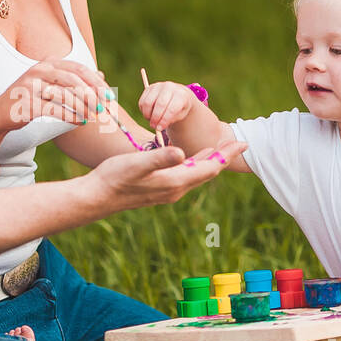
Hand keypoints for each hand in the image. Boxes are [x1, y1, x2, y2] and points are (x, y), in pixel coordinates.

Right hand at [0, 60, 109, 131]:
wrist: (0, 113)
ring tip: (94, 116)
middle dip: (92, 94)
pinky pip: (56, 110)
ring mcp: (32, 86)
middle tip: (104, 107)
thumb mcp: (50, 83)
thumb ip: (73, 78)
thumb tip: (101, 74)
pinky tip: (80, 122)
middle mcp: (39, 70)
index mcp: (47, 63)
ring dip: (84, 107)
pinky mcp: (28, 103)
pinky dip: (71, 116)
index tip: (110, 94)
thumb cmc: (29, 98)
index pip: (78, 68)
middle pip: (74, 79)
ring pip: (66, 95)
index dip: (96, 81)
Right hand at [92, 140, 247, 209]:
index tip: (244, 142)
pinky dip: (196, 164)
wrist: (97, 197)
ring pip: (197, 173)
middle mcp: (176, 189)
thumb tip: (182, 153)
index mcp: (175, 181)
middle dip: (224, 156)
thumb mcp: (137, 164)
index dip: (227, 154)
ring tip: (223, 149)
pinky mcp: (159, 189)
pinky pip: (185, 175)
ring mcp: (167, 191)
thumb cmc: (114, 178)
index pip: (209, 167)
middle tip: (241, 143)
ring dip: (211, 160)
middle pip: (207, 171)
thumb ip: (160, 158)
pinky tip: (194, 158)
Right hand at [137, 81, 197, 132]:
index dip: (164, 120)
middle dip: (155, 118)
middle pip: (159, 104)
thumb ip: (170, 120)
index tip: (159, 128)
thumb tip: (158, 127)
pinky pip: (142, 101)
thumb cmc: (180, 107)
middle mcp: (169, 87)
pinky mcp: (150, 87)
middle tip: (153, 126)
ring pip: (148, 102)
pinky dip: (143, 110)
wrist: (178, 94)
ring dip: (147, 114)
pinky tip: (149, 114)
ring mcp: (158, 86)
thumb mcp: (180, 115)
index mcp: (180, 95)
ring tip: (151, 120)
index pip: (171, 109)